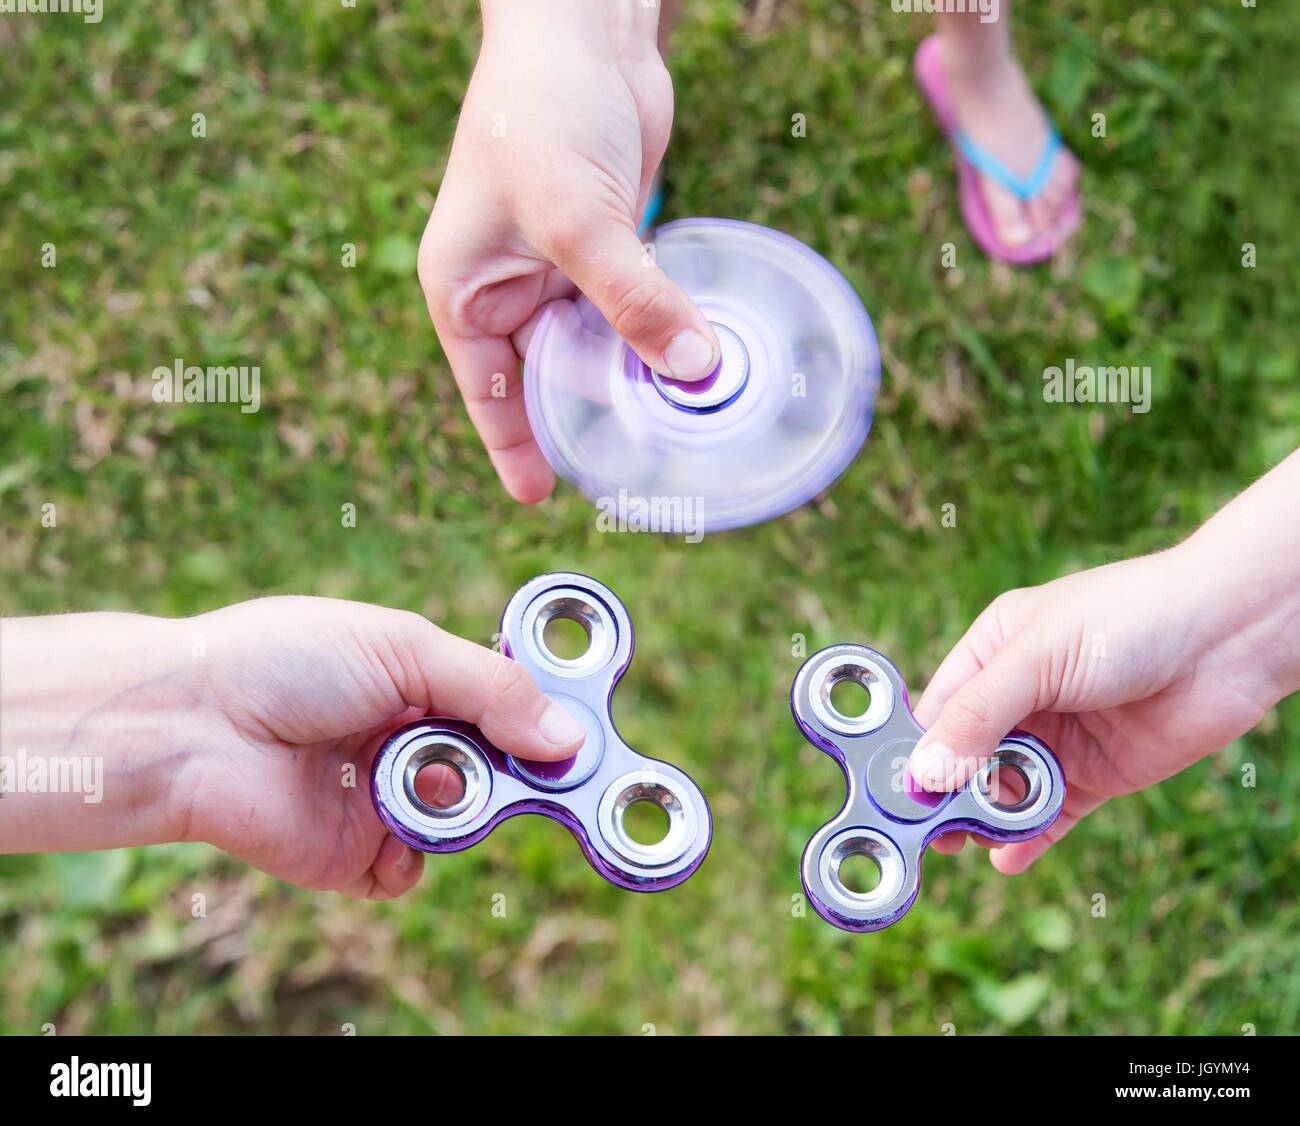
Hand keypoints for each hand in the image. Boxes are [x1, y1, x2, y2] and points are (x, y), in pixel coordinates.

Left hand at [0, 598, 585, 898]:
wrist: (192, 724)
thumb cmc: (287, 661)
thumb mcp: (404, 649)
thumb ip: (492, 690)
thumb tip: (568, 736)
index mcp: (418, 682)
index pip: (502, 705)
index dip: (539, 719)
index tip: (578, 730)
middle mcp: (406, 740)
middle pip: (494, 766)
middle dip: (519, 768)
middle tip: (542, 769)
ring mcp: (382, 799)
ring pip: (463, 817)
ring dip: (459, 799)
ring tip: (427, 773)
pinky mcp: (352, 854)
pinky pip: (412, 869)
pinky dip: (415, 851)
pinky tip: (393, 818)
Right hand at [418, 0, 718, 502]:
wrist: (582, 29)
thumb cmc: (541, 113)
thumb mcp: (578, 222)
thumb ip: (632, 300)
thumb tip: (694, 371)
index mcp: (465, 290)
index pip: (487, 390)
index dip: (513, 447)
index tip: (540, 499)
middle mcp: (507, 288)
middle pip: (546, 377)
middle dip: (585, 419)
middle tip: (629, 473)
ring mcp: (560, 269)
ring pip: (596, 348)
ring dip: (631, 382)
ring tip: (669, 436)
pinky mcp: (609, 248)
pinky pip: (632, 312)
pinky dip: (656, 339)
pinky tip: (688, 373)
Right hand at [906, 542, 1291, 872]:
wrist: (1229, 637)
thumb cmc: (1126, 620)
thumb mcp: (1036, 659)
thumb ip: (977, 717)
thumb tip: (922, 773)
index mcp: (992, 652)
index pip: (937, 710)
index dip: (915, 751)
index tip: (897, 792)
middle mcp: (1019, 697)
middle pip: (964, 756)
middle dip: (947, 793)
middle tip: (931, 830)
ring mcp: (1058, 737)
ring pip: (1005, 789)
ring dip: (987, 817)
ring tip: (973, 841)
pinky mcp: (1096, 774)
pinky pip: (1050, 815)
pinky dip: (1027, 839)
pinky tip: (1006, 859)